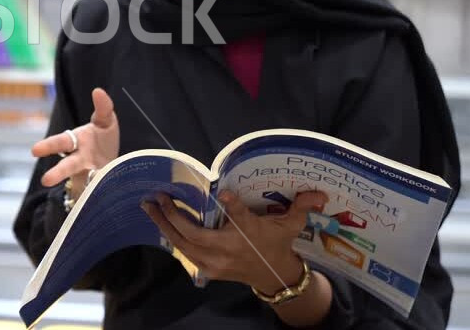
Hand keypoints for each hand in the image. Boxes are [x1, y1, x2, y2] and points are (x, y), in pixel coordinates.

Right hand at [31, 88, 120, 198]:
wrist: (114, 163)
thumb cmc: (104, 139)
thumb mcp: (105, 121)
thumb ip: (103, 107)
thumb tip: (98, 91)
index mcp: (76, 143)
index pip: (61, 143)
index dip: (48, 147)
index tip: (34, 151)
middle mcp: (79, 161)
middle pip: (67, 167)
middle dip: (57, 173)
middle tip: (45, 181)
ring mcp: (87, 177)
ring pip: (80, 184)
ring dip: (78, 191)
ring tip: (68, 202)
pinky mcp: (97, 190)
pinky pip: (95, 195)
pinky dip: (93, 199)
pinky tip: (94, 205)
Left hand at [142, 189, 328, 294]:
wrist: (273, 276)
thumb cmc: (277, 243)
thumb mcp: (291, 225)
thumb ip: (301, 207)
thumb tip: (320, 192)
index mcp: (250, 233)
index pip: (242, 220)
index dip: (233, 206)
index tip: (223, 192)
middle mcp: (230, 249)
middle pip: (195, 235)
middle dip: (173, 216)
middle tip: (157, 197)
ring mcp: (216, 261)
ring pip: (183, 244)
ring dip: (164, 225)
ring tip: (149, 207)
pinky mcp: (208, 268)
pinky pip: (184, 252)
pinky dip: (171, 237)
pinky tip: (159, 222)